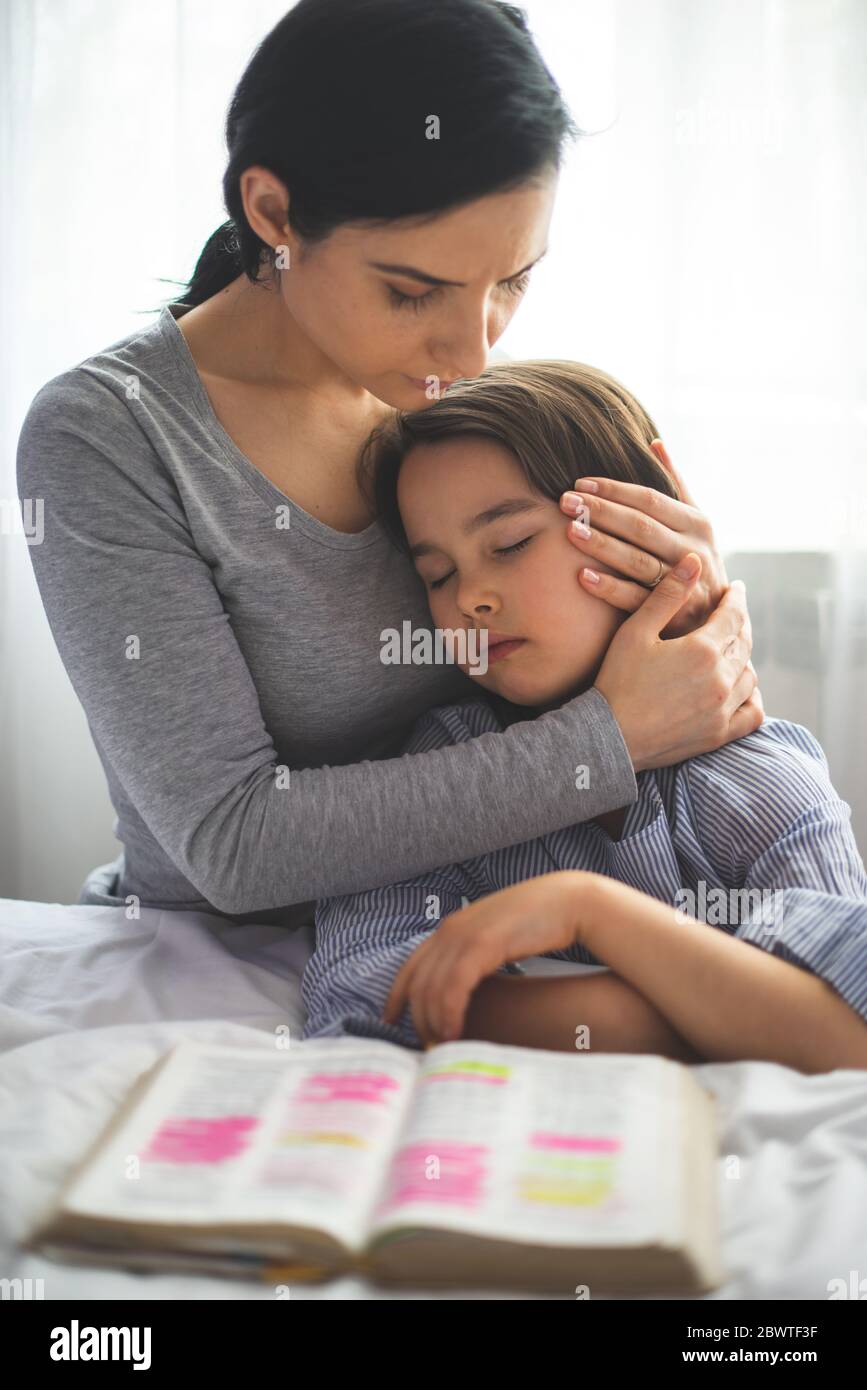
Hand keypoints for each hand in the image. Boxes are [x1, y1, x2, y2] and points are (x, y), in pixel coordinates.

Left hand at [381, 871, 597, 1047]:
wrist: (567, 902)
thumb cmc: (535, 924)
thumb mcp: (494, 939)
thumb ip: (474, 957)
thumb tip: (465, 989)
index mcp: (450, 928)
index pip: (410, 966)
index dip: (396, 996)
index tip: (391, 1021)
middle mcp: (450, 930)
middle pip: (417, 983)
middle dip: (418, 1020)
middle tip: (429, 1048)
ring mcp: (464, 935)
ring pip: (432, 988)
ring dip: (433, 1022)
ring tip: (443, 1047)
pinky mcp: (482, 943)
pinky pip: (453, 985)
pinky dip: (449, 1011)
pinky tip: (455, 1031)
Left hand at [560, 440, 727, 638]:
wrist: (716, 620)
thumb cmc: (694, 563)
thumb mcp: (695, 524)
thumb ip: (676, 484)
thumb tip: (655, 443)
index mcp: (696, 523)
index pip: (650, 499)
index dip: (614, 490)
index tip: (580, 483)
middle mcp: (693, 550)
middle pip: (641, 526)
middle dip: (601, 512)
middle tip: (565, 502)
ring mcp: (684, 583)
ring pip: (638, 560)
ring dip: (602, 545)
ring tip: (570, 532)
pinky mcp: (672, 614)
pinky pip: (636, 599)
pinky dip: (609, 588)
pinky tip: (582, 577)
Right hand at [593, 554, 763, 771]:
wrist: (609, 737)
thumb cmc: (617, 680)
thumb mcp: (636, 631)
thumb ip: (668, 595)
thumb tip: (695, 562)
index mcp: (703, 649)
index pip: (733, 614)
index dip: (736, 598)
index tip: (736, 587)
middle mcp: (721, 679)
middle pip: (744, 643)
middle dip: (740, 624)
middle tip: (733, 615)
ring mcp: (723, 709)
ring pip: (749, 675)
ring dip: (743, 659)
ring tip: (732, 649)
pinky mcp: (719, 734)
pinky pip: (752, 713)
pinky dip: (752, 697)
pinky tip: (741, 688)